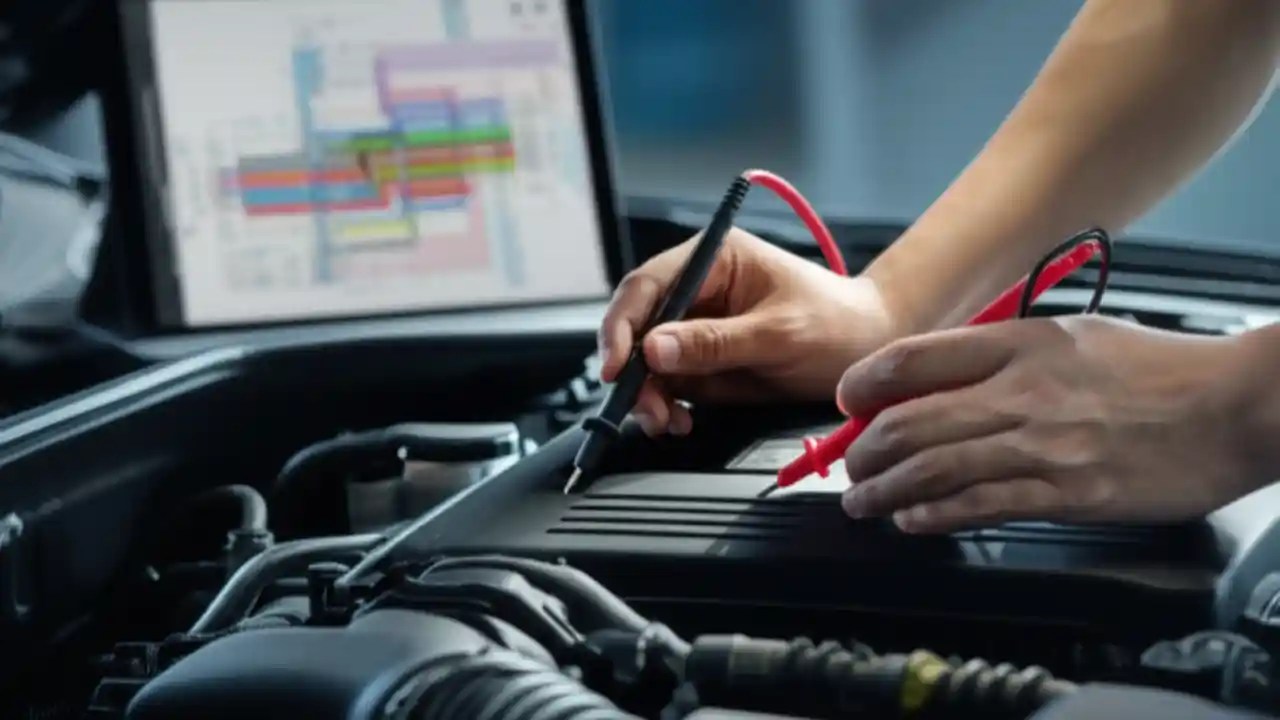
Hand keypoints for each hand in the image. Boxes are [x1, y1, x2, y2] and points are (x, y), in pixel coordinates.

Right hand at [599, 228, 897, 435]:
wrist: (870, 351)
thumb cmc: (838, 324)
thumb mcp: (779, 334)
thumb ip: (716, 342)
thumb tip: (655, 348)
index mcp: (714, 259)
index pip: (648, 285)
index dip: (622, 325)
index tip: (615, 365)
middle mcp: (698, 289)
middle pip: (638, 326)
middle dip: (633, 370)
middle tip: (645, 408)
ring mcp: (697, 327)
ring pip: (646, 361)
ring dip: (647, 394)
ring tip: (668, 421)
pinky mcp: (703, 361)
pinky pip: (667, 384)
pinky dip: (664, 406)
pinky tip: (679, 421)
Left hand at [837, 315, 1271, 532]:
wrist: (1237, 406)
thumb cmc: (1160, 370)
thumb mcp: (1075, 336)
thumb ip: (1007, 353)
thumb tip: (942, 377)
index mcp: (1021, 344)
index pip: (914, 359)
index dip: (864, 384)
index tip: (847, 402)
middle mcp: (1022, 391)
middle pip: (909, 420)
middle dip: (863, 450)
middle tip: (848, 466)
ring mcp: (1043, 445)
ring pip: (933, 468)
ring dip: (883, 490)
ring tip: (860, 501)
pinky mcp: (1069, 493)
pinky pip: (981, 505)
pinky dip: (933, 515)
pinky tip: (911, 520)